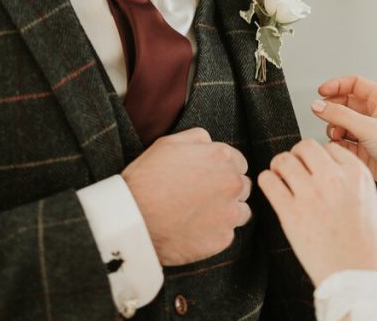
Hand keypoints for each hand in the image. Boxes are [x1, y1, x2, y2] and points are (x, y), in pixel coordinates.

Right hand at [122, 128, 250, 265]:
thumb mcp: (168, 144)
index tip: (207, 178)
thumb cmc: (147, 178)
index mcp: (222, 157)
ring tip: (199, 214)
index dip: (223, 170)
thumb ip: (198, 138)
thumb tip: (211, 142)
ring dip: (227, 212)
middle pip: (243, 186)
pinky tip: (194, 229)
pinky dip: (215, 233)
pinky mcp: (223, 239)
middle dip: (227, 190)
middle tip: (202, 197)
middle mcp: (232, 183)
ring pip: (241, 211)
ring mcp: (230, 213)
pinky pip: (227, 234)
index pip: (239, 163)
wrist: (133, 219)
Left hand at [258, 139, 376, 286]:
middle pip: (305, 146)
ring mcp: (311, 194)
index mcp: (357, 174)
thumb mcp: (369, 203)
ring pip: (283, 160)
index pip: (329, 148)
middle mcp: (334, 179)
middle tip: (295, 172)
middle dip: (298, 157)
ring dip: (279, 167)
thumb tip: (322, 167)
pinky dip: (267, 182)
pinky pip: (268, 181)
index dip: (320, 160)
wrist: (358, 279)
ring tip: (281, 180)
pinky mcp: (290, 213)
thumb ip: (348, 181)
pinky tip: (273, 191)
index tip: (316, 173)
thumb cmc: (365, 247)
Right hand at [312, 75, 376, 226]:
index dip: (336, 85)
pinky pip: (346, 141)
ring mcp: (371, 132)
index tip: (320, 92)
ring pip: (344, 123)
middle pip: (346, 104)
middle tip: (322, 116)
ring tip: (336, 135)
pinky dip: (339, 144)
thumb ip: (339, 115)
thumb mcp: (367, 127)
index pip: (355, 84)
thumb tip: (317, 105)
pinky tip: (339, 148)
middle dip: (333, 110)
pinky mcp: (367, 149)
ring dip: (335, 128)